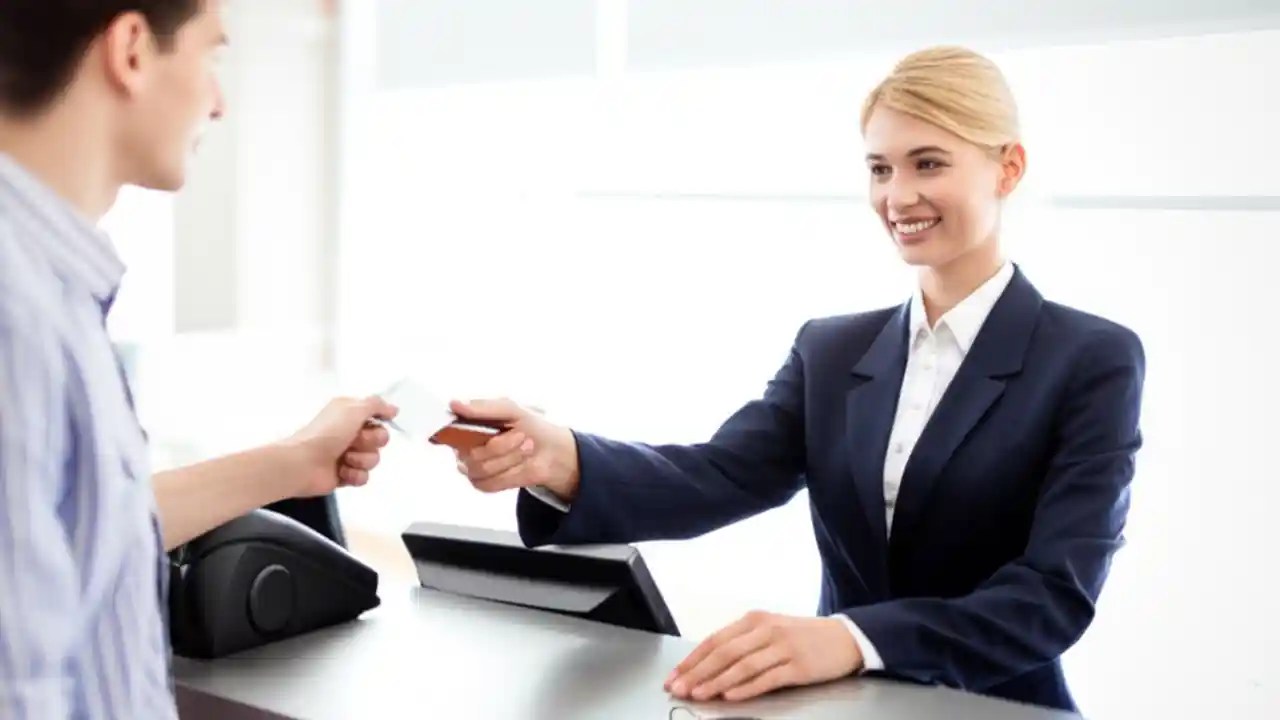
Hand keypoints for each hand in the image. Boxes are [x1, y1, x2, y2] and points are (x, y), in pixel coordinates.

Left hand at [281, 395, 397, 496]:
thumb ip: (376, 404)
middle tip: (353, 441)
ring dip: (360, 459)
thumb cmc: (325, 433)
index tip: (370, 424)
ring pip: (374, 459)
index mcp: (350, 414)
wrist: (303, 463)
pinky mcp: (346, 474)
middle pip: (381, 439)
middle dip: (370, 442)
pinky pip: (365, 477)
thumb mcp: (353, 409)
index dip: (378, 422)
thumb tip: (393, 408)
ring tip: (344, 458)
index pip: (379, 418)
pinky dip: (354, 474)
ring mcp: (348, 455)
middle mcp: (350, 433)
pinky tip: (341, 471)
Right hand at [450, 398, 579, 501]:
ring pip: (482, 469)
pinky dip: (511, 473)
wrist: (553, 452)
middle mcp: (464, 447)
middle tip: (521, 436)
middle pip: (471, 454)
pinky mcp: (483, 484)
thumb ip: (483, 407)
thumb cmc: (530, 427)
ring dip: (510, 458)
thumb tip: (455, 404)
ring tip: (526, 447)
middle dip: (502, 446)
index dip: (456, 431)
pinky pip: (490, 483)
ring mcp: (472, 467)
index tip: (483, 429)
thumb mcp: (510, 409)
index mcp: (466, 425)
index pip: (448, 430)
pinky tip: (522, 464)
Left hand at [665, 611, 862, 702]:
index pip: (715, 640)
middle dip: (697, 673)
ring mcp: (782, 647)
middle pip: (723, 653)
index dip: (691, 659)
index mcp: (754, 620)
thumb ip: (742, 644)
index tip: (674, 676)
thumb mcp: (770, 631)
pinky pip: (767, 678)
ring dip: (716, 682)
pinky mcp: (798, 666)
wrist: (844, 638)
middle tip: (678, 689)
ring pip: (742, 666)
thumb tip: (707, 666)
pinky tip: (731, 696)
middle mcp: (765, 630)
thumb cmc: (802, 637)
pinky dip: (746, 688)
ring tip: (698, 695)